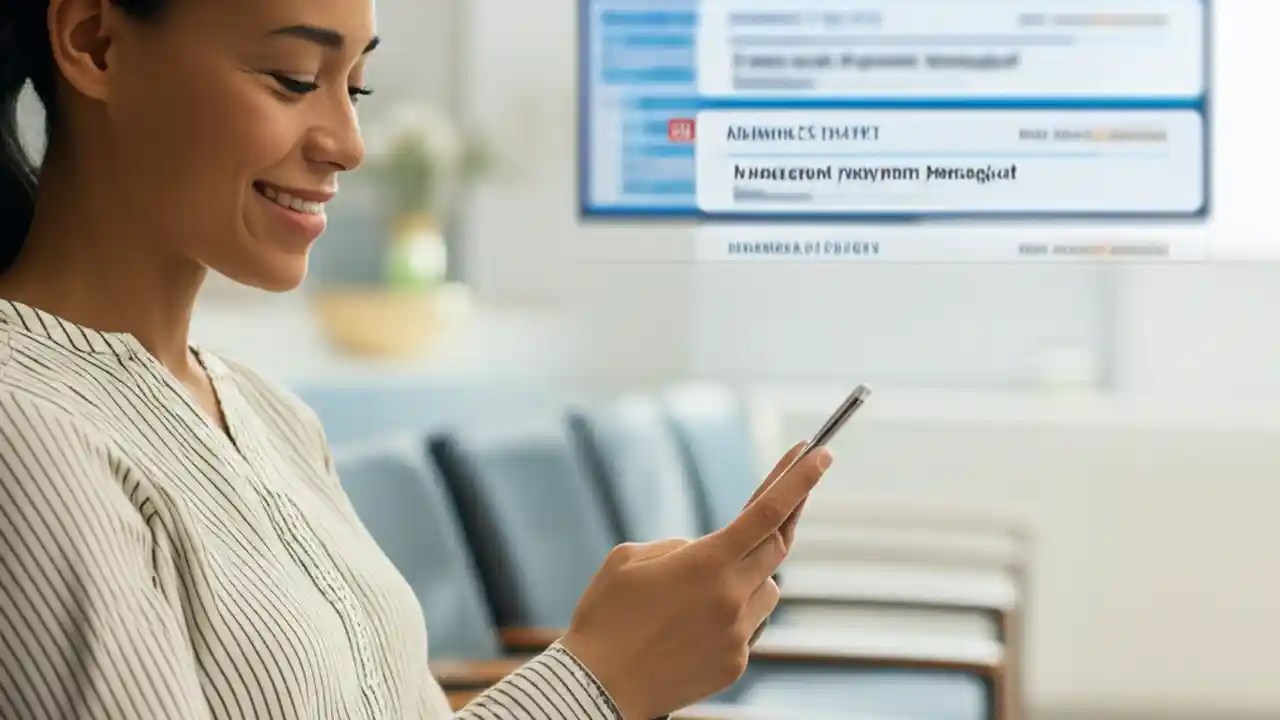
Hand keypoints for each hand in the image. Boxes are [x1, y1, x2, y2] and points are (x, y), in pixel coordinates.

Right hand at [560, 443, 832, 719]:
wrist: (596, 689)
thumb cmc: (605, 618)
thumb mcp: (630, 560)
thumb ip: (680, 547)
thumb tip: (708, 553)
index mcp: (705, 562)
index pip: (767, 512)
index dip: (799, 480)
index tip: (821, 454)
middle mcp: (731, 597)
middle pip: (776, 548)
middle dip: (773, 527)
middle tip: (767, 511)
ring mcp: (737, 633)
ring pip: (766, 589)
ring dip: (747, 577)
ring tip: (698, 592)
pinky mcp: (736, 664)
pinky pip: (750, 626)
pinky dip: (731, 616)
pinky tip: (691, 626)